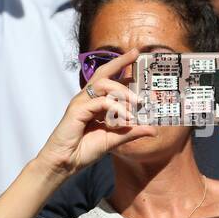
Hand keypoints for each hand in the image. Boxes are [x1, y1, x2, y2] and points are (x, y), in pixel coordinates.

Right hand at [34, 48, 155, 177]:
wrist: (65, 163)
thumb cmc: (85, 149)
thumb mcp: (115, 139)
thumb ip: (132, 132)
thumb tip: (153, 129)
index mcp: (94, 102)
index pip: (109, 79)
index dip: (122, 67)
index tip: (136, 56)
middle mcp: (87, 99)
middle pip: (103, 73)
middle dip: (120, 62)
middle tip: (135, 54)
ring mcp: (81, 103)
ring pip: (103, 84)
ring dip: (123, 91)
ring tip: (137, 102)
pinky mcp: (77, 110)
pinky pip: (101, 102)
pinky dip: (116, 108)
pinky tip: (126, 118)